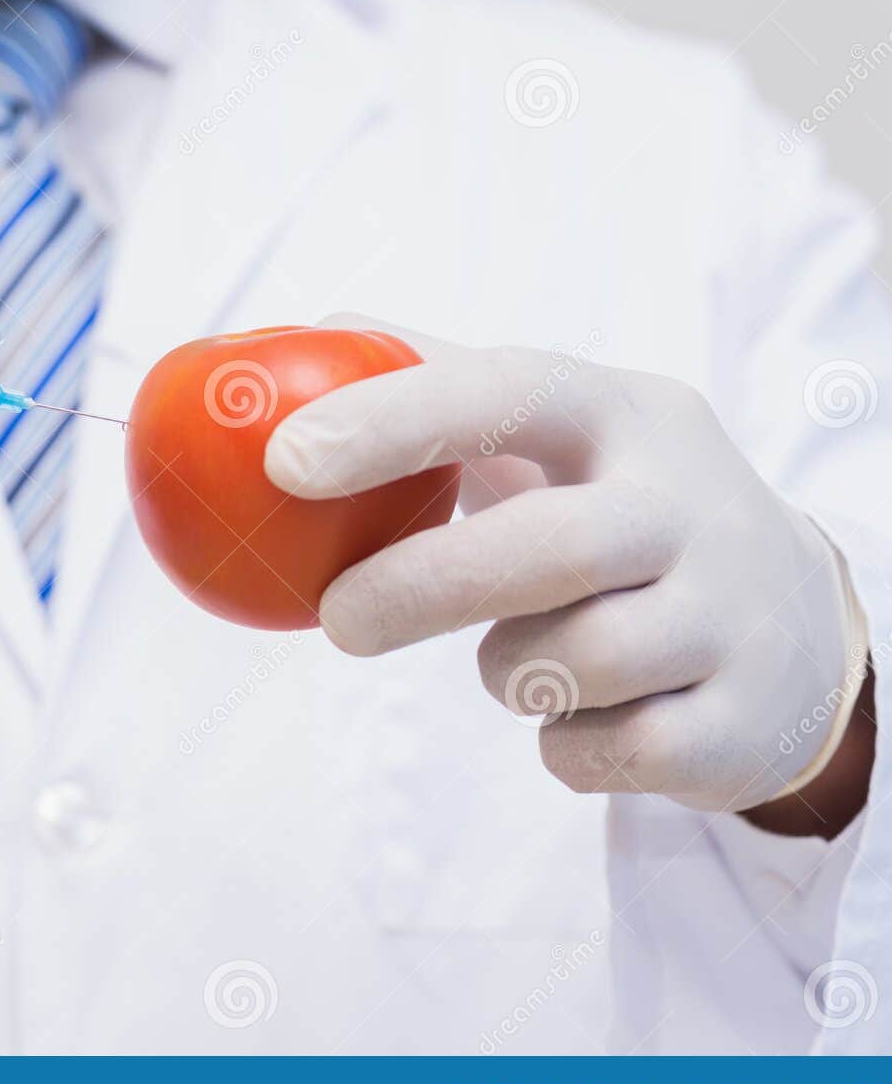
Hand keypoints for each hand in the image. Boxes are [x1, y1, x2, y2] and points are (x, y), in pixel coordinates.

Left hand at [264, 313, 865, 815]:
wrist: (797, 631)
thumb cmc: (626, 514)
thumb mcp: (563, 432)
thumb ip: (444, 382)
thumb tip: (318, 330)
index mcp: (624, 416)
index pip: (510, 395)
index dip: (394, 421)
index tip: (286, 461)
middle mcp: (692, 505)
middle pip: (551, 548)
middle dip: (422, 588)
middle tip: (337, 620)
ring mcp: (732, 615)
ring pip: (579, 663)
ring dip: (511, 672)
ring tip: (522, 658)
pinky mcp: (743, 720)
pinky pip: (612, 752)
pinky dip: (566, 744)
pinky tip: (588, 714)